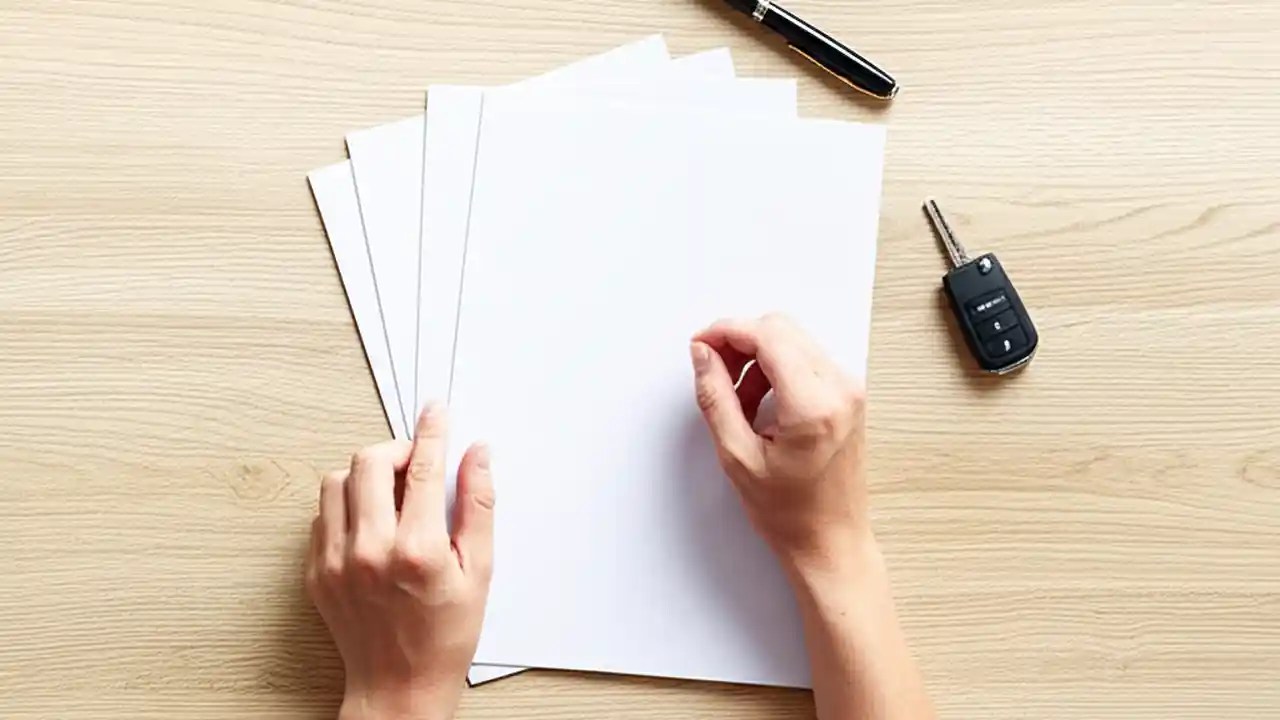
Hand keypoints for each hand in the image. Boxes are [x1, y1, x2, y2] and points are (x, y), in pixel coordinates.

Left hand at [305, 405, 494, 719]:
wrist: (399, 688)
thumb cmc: (445, 637)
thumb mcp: (480, 570)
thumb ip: (478, 506)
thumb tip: (477, 456)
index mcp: (416, 549)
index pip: (422, 467)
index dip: (432, 430)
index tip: (436, 411)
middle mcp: (369, 551)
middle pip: (369, 461)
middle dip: (396, 449)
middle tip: (415, 460)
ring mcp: (336, 562)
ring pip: (336, 481)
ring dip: (365, 475)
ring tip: (391, 493)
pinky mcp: (316, 572)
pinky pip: (322, 515)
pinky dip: (346, 505)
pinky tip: (371, 522)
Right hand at [690, 314, 869, 579]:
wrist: (832, 542)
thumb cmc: (792, 514)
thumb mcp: (738, 456)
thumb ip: (716, 397)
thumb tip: (704, 355)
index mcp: (814, 405)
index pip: (768, 335)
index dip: (726, 331)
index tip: (701, 344)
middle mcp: (840, 389)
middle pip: (781, 329)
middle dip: (740, 341)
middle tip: (713, 369)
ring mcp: (850, 390)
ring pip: (793, 341)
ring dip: (757, 358)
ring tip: (738, 401)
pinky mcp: (849, 395)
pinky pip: (806, 359)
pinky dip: (776, 369)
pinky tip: (760, 404)